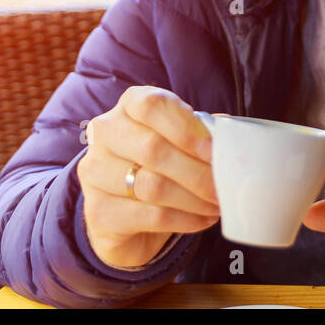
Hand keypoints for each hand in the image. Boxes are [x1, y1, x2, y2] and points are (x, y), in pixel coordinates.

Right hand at [78, 86, 219, 268]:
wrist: (125, 214)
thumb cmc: (160, 165)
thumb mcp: (180, 140)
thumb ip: (201, 134)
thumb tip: (230, 141)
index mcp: (129, 105)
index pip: (153, 105)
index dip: (186, 128)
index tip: (214, 151)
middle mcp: (105, 133)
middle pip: (153, 149)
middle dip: (197, 171)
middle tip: (224, 186)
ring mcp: (94, 172)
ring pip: (152, 185)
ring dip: (194, 198)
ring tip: (217, 203)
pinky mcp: (98, 211)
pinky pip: (151, 216)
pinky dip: (186, 219)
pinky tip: (204, 219)